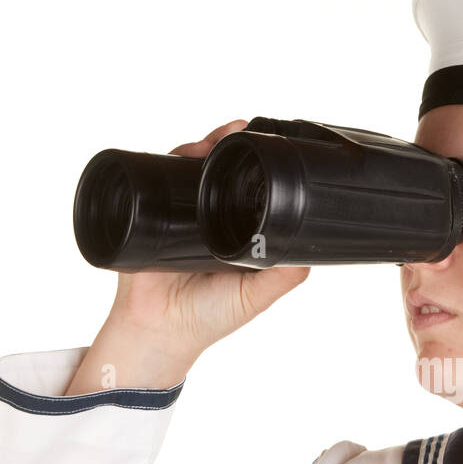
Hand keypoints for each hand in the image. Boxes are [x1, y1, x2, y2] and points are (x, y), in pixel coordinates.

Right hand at [105, 119, 310, 356]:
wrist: (160, 331)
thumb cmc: (210, 317)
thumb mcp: (255, 297)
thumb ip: (283, 276)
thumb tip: (313, 255)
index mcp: (233, 233)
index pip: (244, 192)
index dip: (254, 171)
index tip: (268, 148)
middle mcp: (206, 220)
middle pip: (215, 174)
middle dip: (227, 149)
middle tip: (241, 133)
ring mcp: (176, 215)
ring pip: (188, 171)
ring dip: (201, 148)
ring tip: (218, 139)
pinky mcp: (149, 215)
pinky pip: (156, 182)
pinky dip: (168, 162)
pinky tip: (185, 152)